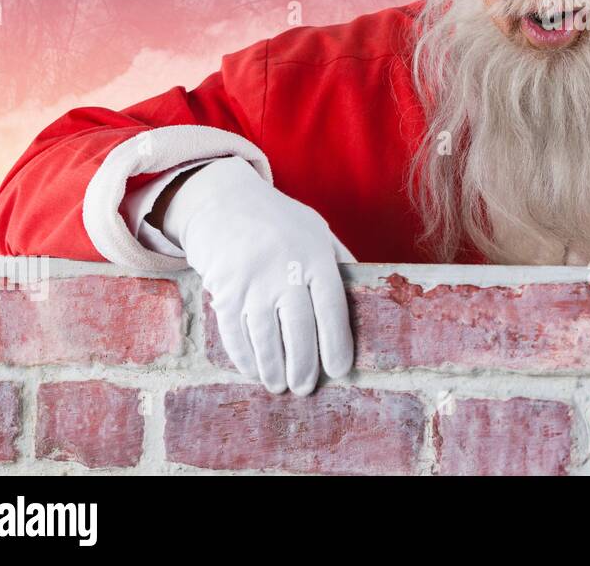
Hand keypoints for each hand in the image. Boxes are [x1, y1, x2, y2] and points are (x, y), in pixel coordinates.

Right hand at [164, 156, 355, 394]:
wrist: (225, 202)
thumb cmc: (279, 221)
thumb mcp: (317, 230)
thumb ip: (338, 261)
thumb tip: (366, 291)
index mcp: (315, 256)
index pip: (332, 306)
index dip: (336, 342)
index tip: (339, 370)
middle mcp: (285, 269)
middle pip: (298, 328)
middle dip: (303, 364)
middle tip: (305, 387)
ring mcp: (252, 280)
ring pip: (264, 335)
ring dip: (272, 367)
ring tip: (279, 386)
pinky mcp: (223, 288)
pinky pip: (233, 331)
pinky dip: (244, 356)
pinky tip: (254, 370)